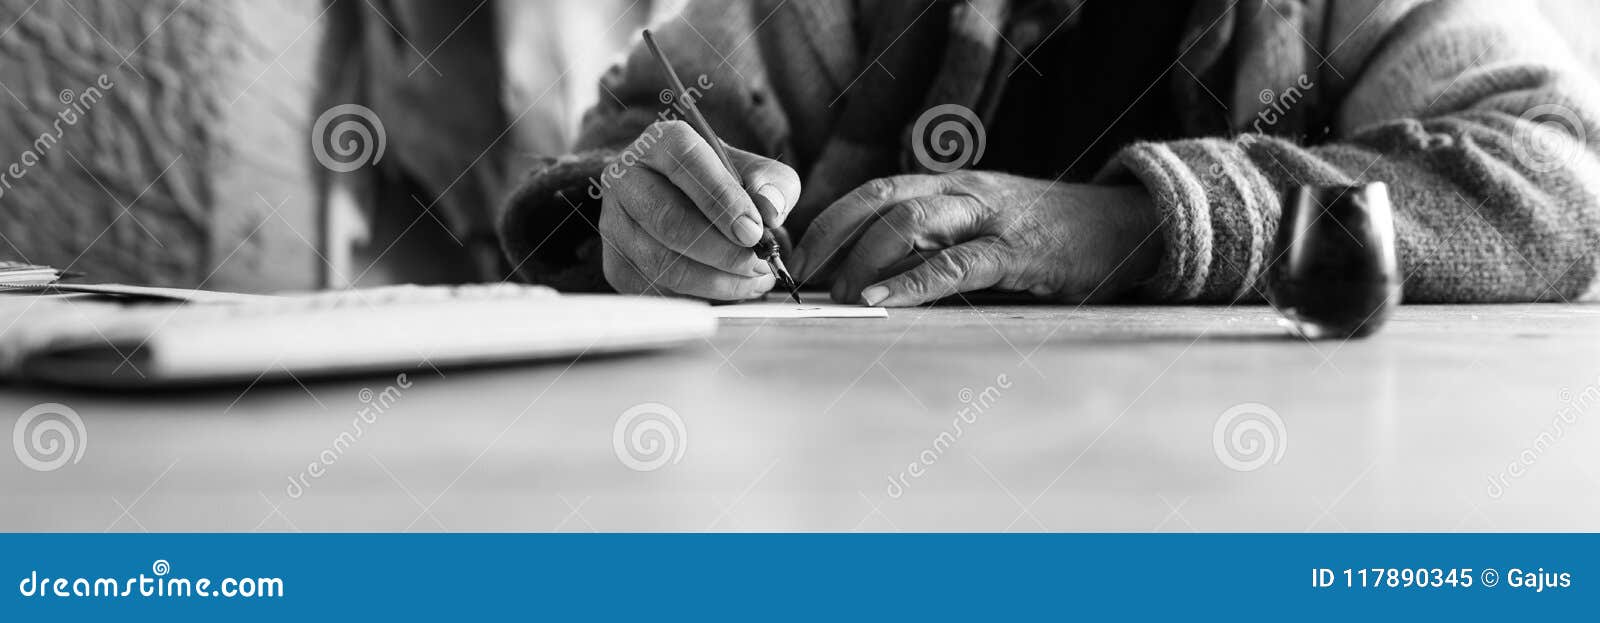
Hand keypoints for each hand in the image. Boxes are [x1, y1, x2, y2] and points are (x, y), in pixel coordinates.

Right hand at [599, 120, 800, 299]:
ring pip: (662, 263)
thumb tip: (770, 210)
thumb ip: (772, 183)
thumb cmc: (721, 184)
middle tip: (759, 264)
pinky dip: (699, 296)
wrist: (682, 202)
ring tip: (754, 279)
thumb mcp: (754, 171)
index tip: (754, 232)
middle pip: (669, 221)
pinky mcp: (615, 263)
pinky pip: (656, 289)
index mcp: (660, 142)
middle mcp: (626, 178)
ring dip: (716, 280)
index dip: (722, 200)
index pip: (686, 162)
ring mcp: (614, 223)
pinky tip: (729, 288)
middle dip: (722, 251)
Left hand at [792, 171, 1162, 305]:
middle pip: (879, 201)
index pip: (874, 192)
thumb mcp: (984, 230)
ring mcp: (990, 218)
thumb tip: (874, 278)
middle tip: (810, 283)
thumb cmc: (1048, 237)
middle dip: (833, 240)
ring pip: (908, 224)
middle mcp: (963, 192)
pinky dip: (912, 283)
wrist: (1126, 226)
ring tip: (843, 298)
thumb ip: (936, 245)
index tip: (799, 257)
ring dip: (864, 262)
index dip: (830, 221)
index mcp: (950, 186)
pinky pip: (954, 264)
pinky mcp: (1017, 251)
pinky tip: (884, 302)